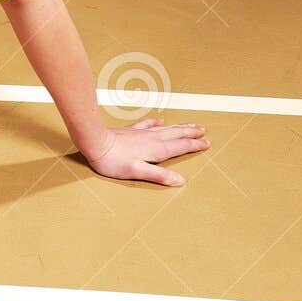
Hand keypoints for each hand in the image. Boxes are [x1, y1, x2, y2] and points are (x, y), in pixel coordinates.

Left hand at [79, 118, 207, 186]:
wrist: (94, 142)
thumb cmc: (113, 160)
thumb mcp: (137, 171)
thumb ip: (159, 176)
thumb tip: (180, 180)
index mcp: (157, 149)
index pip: (181, 147)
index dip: (194, 145)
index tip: (207, 143)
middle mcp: (152, 139)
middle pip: (176, 134)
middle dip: (191, 134)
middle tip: (203, 131)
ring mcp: (141, 133)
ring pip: (166, 128)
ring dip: (179, 127)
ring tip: (190, 124)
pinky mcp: (131, 131)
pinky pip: (148, 124)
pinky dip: (156, 122)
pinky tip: (160, 120)